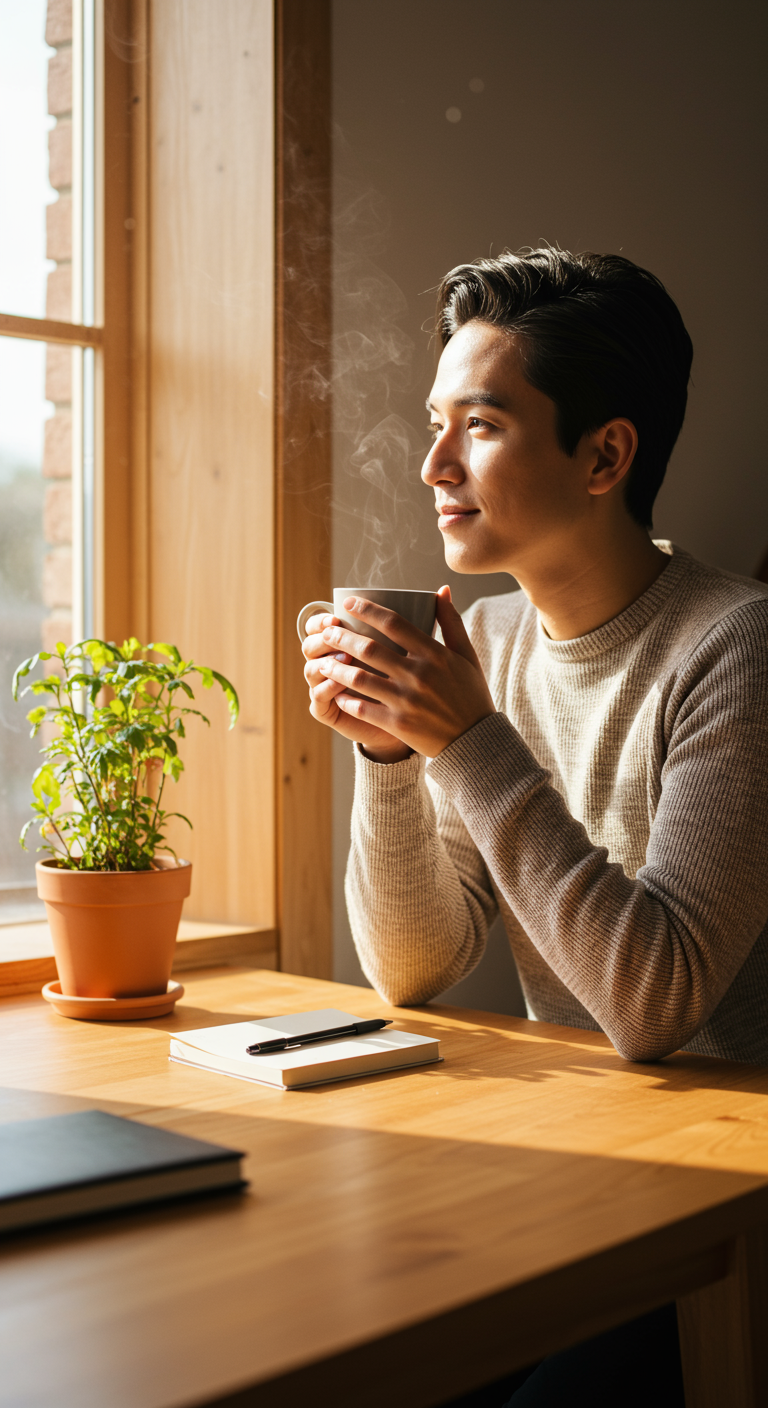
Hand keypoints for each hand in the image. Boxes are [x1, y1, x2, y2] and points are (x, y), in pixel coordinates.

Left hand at [313, 586, 495, 757]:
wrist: (476, 741)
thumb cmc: (471, 694)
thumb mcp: (467, 655)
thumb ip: (451, 622)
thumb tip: (442, 589)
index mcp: (435, 654)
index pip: (393, 623)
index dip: (366, 610)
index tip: (348, 603)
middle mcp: (419, 674)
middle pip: (370, 648)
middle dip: (342, 637)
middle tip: (327, 631)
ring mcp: (407, 700)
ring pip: (360, 677)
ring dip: (336, 668)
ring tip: (321, 663)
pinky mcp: (398, 724)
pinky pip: (363, 708)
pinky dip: (346, 699)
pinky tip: (336, 694)